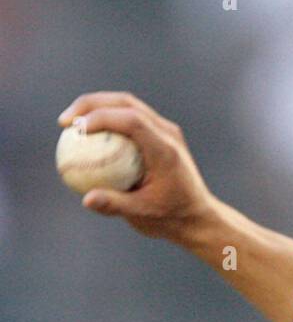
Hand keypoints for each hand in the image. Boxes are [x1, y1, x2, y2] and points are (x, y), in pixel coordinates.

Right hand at [57, 92, 214, 242]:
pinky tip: (86, 132)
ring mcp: (165, 130)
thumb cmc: (171, 218)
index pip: (132, 120)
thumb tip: (86, 199)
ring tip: (71, 122)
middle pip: (126, 103)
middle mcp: (167, 133)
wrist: (197, 217)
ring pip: (127, 104)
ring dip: (96, 106)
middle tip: (65, 121)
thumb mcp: (144, 216)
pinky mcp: (160, 133)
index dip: (101, 117)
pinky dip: (107, 118)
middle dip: (91, 105)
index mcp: (165, 150)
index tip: (76, 129)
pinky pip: (129, 117)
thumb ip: (115, 205)